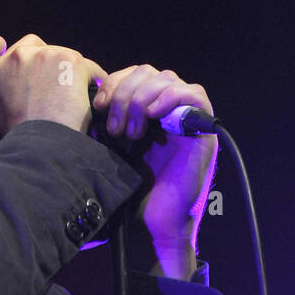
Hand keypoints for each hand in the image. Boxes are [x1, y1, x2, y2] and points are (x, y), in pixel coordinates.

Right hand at [0, 35, 107, 136]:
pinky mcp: (70, 60)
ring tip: (79, 101)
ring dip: (74, 76)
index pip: (23, 52)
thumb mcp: (5, 111)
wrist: (37, 146)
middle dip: (57, 68)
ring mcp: (46, 55)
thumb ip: (15, 91)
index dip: (38, 67)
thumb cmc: (22, 138)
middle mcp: (20, 55)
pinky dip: (94, 84)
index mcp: (0, 66)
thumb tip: (31, 92)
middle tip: (66, 90)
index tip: (47, 82)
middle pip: (47, 49)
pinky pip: (91, 69)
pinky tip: (93, 103)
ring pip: (69, 58)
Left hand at [92, 65, 216, 271]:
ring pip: (167, 79)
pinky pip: (194, 94)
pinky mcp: (203, 130)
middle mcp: (168, 110)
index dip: (114, 82)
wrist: (152, 223)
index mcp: (146, 110)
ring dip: (142, 99)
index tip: (99, 106)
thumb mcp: (111, 148)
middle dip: (125, 93)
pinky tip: (152, 115)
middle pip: (148, 72)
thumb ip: (108, 121)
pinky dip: (171, 97)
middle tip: (114, 127)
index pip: (133, 74)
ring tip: (131, 133)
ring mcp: (186, 118)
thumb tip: (92, 98)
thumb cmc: (132, 190)